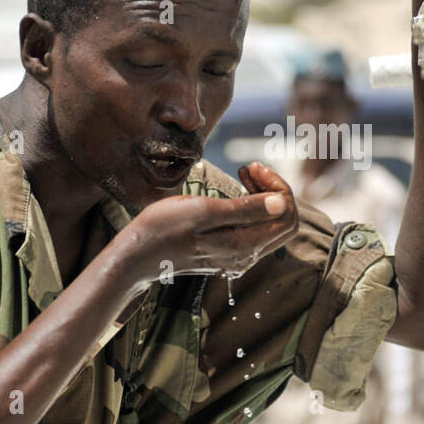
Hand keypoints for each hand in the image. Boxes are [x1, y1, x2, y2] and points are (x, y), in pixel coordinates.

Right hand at [116, 161, 298, 283]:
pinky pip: (254, 229)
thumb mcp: (202, 211)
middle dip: (275, 189)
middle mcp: (247, 256)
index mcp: (244, 245)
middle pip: (284, 221)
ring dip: (263, 196)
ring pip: (270, 224)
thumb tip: (281, 204)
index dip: (277, 186)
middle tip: (250, 167)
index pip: (286, 214)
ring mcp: (238, 257)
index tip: (253, 166)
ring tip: (243, 174)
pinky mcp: (228, 253)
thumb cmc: (163, 229)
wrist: (136, 256)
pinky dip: (252, 207)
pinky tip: (236, 191)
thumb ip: (244, 210)